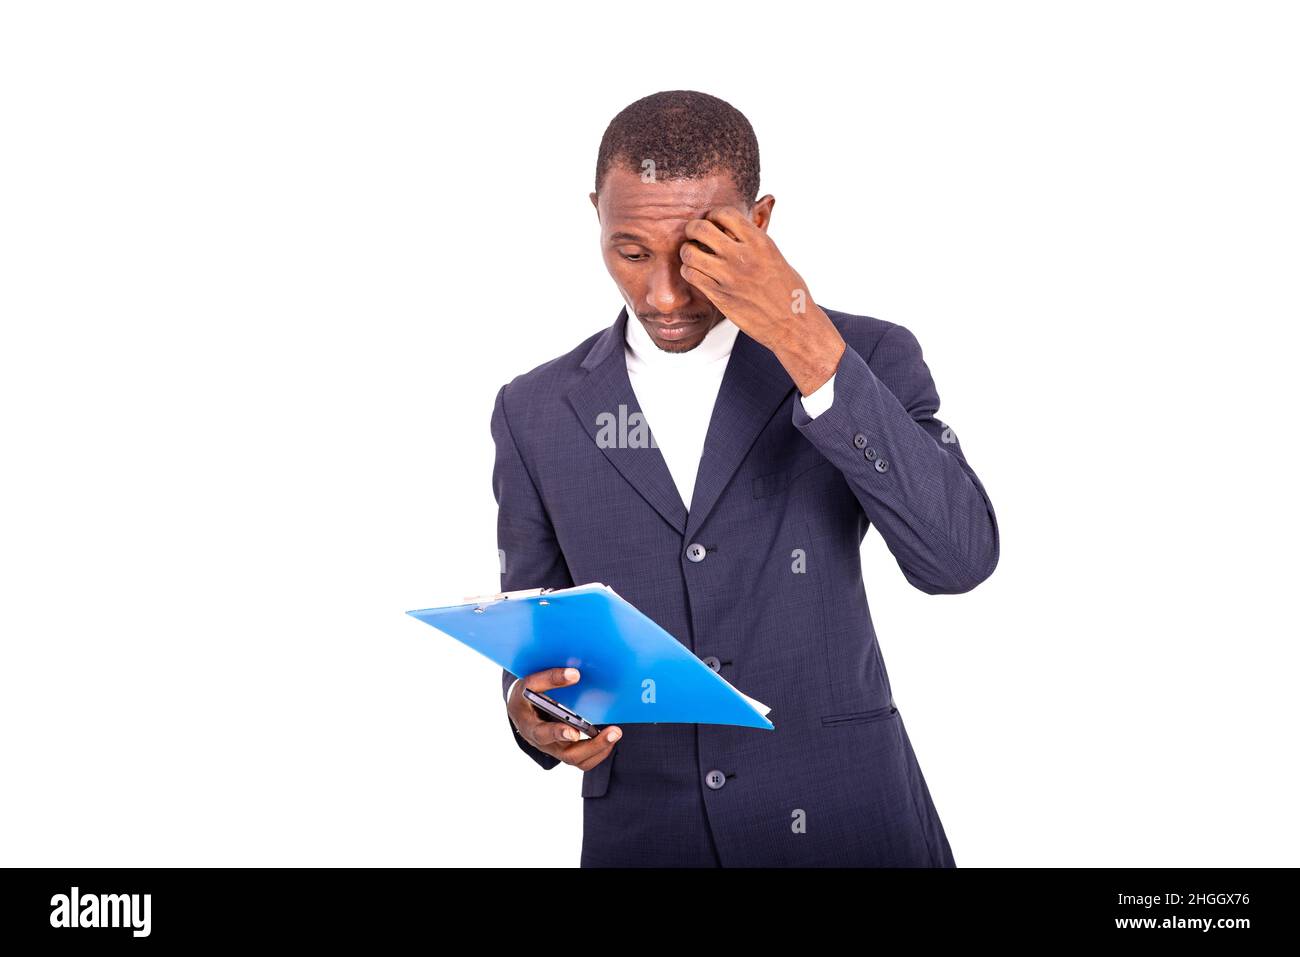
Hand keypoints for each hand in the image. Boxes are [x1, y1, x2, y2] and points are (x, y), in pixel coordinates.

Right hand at [507, 666, 621, 769]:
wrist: (520, 710)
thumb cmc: (525, 695)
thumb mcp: (528, 684)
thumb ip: (548, 678)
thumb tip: (575, 674)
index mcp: (530, 726)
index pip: (542, 733)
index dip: (558, 733)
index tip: (574, 731)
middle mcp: (544, 744)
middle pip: (568, 754)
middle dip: (593, 745)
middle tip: (614, 731)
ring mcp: (555, 750)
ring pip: (579, 760)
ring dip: (600, 749)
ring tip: (616, 733)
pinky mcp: (565, 750)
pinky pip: (584, 759)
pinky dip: (599, 751)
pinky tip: (610, 737)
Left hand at [679, 205, 845, 395]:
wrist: (792, 323)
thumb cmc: (788, 290)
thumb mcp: (774, 255)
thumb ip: (753, 241)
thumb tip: (738, 228)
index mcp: (759, 241)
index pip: (725, 213)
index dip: (713, 215)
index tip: (714, 223)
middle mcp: (742, 256)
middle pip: (701, 228)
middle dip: (693, 229)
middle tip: (695, 236)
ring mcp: (728, 276)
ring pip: (689, 252)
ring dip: (687, 252)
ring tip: (694, 256)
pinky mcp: (719, 296)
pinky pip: (691, 275)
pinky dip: (689, 271)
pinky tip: (697, 274)